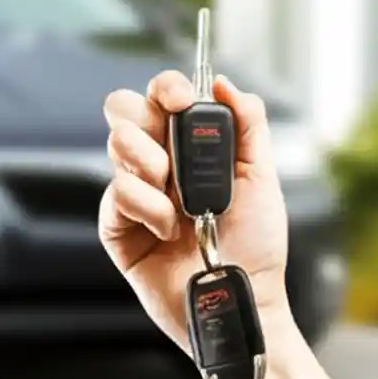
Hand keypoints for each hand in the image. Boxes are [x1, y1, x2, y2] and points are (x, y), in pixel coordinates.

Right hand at [99, 71, 292, 351]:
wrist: (240, 295)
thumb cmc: (255, 245)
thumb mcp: (262, 178)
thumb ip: (248, 125)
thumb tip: (224, 83)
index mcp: (189, 144)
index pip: (162, 94)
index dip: (166, 87)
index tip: (184, 102)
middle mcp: (156, 162)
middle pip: (122, 108)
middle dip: (144, 121)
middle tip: (172, 151)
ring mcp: (133, 191)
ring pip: (117, 145)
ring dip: (152, 169)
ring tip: (178, 203)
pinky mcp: (115, 223)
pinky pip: (117, 193)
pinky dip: (148, 209)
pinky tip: (166, 232)